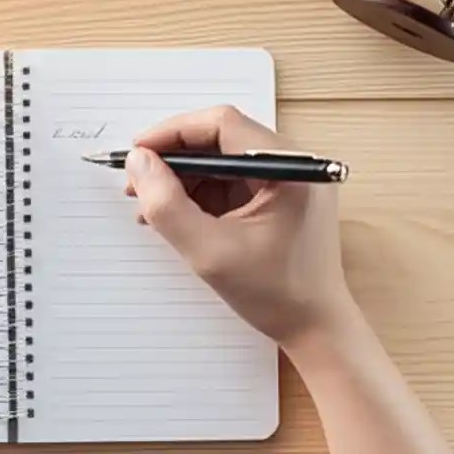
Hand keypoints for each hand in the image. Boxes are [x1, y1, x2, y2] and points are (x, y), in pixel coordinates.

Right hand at [124, 106, 350, 346]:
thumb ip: (167, 205)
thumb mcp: (209, 251)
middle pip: (219, 139)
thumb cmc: (276, 295)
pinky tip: (174, 213)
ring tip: (150, 205)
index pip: (221, 124)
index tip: (138, 154)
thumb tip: (138, 163)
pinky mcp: (279, 195)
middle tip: (137, 183)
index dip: (172, 133)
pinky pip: (231, 179)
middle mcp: (294, 163)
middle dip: (173, 159)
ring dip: (183, 177)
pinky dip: (200, 192)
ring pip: (221, 159)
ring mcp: (288, 178)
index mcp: (289, 168)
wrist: (315, 329)